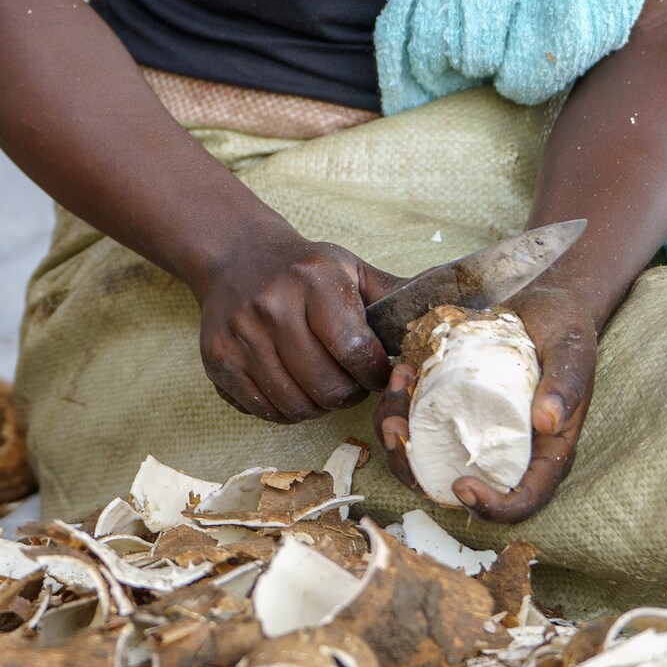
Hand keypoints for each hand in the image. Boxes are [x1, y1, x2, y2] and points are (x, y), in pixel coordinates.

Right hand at [195, 232, 397, 423]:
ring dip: (317, 405)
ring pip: (296, 405)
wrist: (236, 257)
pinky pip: (264, 409)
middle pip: (327, 387)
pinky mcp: (218, 360)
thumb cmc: (304, 269)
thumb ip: (395, 296)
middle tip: (349, 380)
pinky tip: (294, 386)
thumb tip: (448, 309)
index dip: (374, 372)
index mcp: (313, 280)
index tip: (375, 369)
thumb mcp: (350, 270)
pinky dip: (286, 410)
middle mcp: (272, 305)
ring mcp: (241, 334)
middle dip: (348, 393)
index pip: (355, 351)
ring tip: (322, 383)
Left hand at [373, 280, 597, 521]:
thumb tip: (548, 423)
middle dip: (416, 471)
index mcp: (543, 452)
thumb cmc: (567, 332)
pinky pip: (423, 421)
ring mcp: (476, 430)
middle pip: (458, 483)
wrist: (545, 308)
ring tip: (395, 392)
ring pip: (429, 455)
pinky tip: (401, 374)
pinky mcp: (456, 407)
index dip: (493, 508)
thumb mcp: (572, 353)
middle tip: (397, 431)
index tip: (463, 486)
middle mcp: (505, 450)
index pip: (522, 499)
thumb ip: (565, 384)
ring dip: (400, 434)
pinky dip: (401, 405)